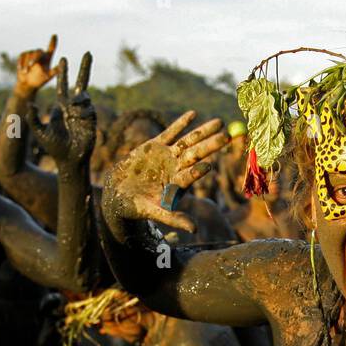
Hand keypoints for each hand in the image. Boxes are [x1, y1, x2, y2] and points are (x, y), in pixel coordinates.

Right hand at [15, 35, 60, 96]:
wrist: (28, 84)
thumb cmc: (39, 80)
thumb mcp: (48, 76)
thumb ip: (55, 70)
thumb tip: (62, 65)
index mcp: (47, 58)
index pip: (51, 48)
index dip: (53, 42)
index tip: (55, 35)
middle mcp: (40, 54)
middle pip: (38, 52)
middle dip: (34, 58)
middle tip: (31, 65)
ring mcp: (31, 54)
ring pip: (29, 54)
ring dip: (27, 63)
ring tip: (26, 72)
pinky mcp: (23, 55)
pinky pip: (22, 56)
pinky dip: (21, 62)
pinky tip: (21, 69)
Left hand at [26, 54, 95, 167]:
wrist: (69, 160)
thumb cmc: (54, 148)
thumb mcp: (39, 131)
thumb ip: (33, 118)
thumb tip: (30, 105)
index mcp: (62, 106)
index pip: (63, 85)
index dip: (63, 73)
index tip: (63, 59)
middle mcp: (74, 107)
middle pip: (81, 83)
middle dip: (84, 68)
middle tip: (88, 52)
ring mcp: (84, 113)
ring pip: (84, 97)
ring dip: (77, 102)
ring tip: (71, 114)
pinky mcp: (92, 121)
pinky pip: (89, 109)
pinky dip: (83, 113)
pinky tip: (77, 120)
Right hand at [103, 111, 228, 233]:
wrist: (119, 193)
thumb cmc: (137, 206)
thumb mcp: (154, 212)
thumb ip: (174, 218)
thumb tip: (195, 230)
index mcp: (177, 184)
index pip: (190, 176)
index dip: (198, 171)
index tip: (208, 166)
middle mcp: (176, 168)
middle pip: (196, 154)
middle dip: (211, 145)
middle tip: (227, 136)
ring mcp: (168, 156)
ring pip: (188, 141)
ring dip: (203, 131)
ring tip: (219, 122)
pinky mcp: (156, 145)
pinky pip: (171, 132)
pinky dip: (181, 123)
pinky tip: (193, 114)